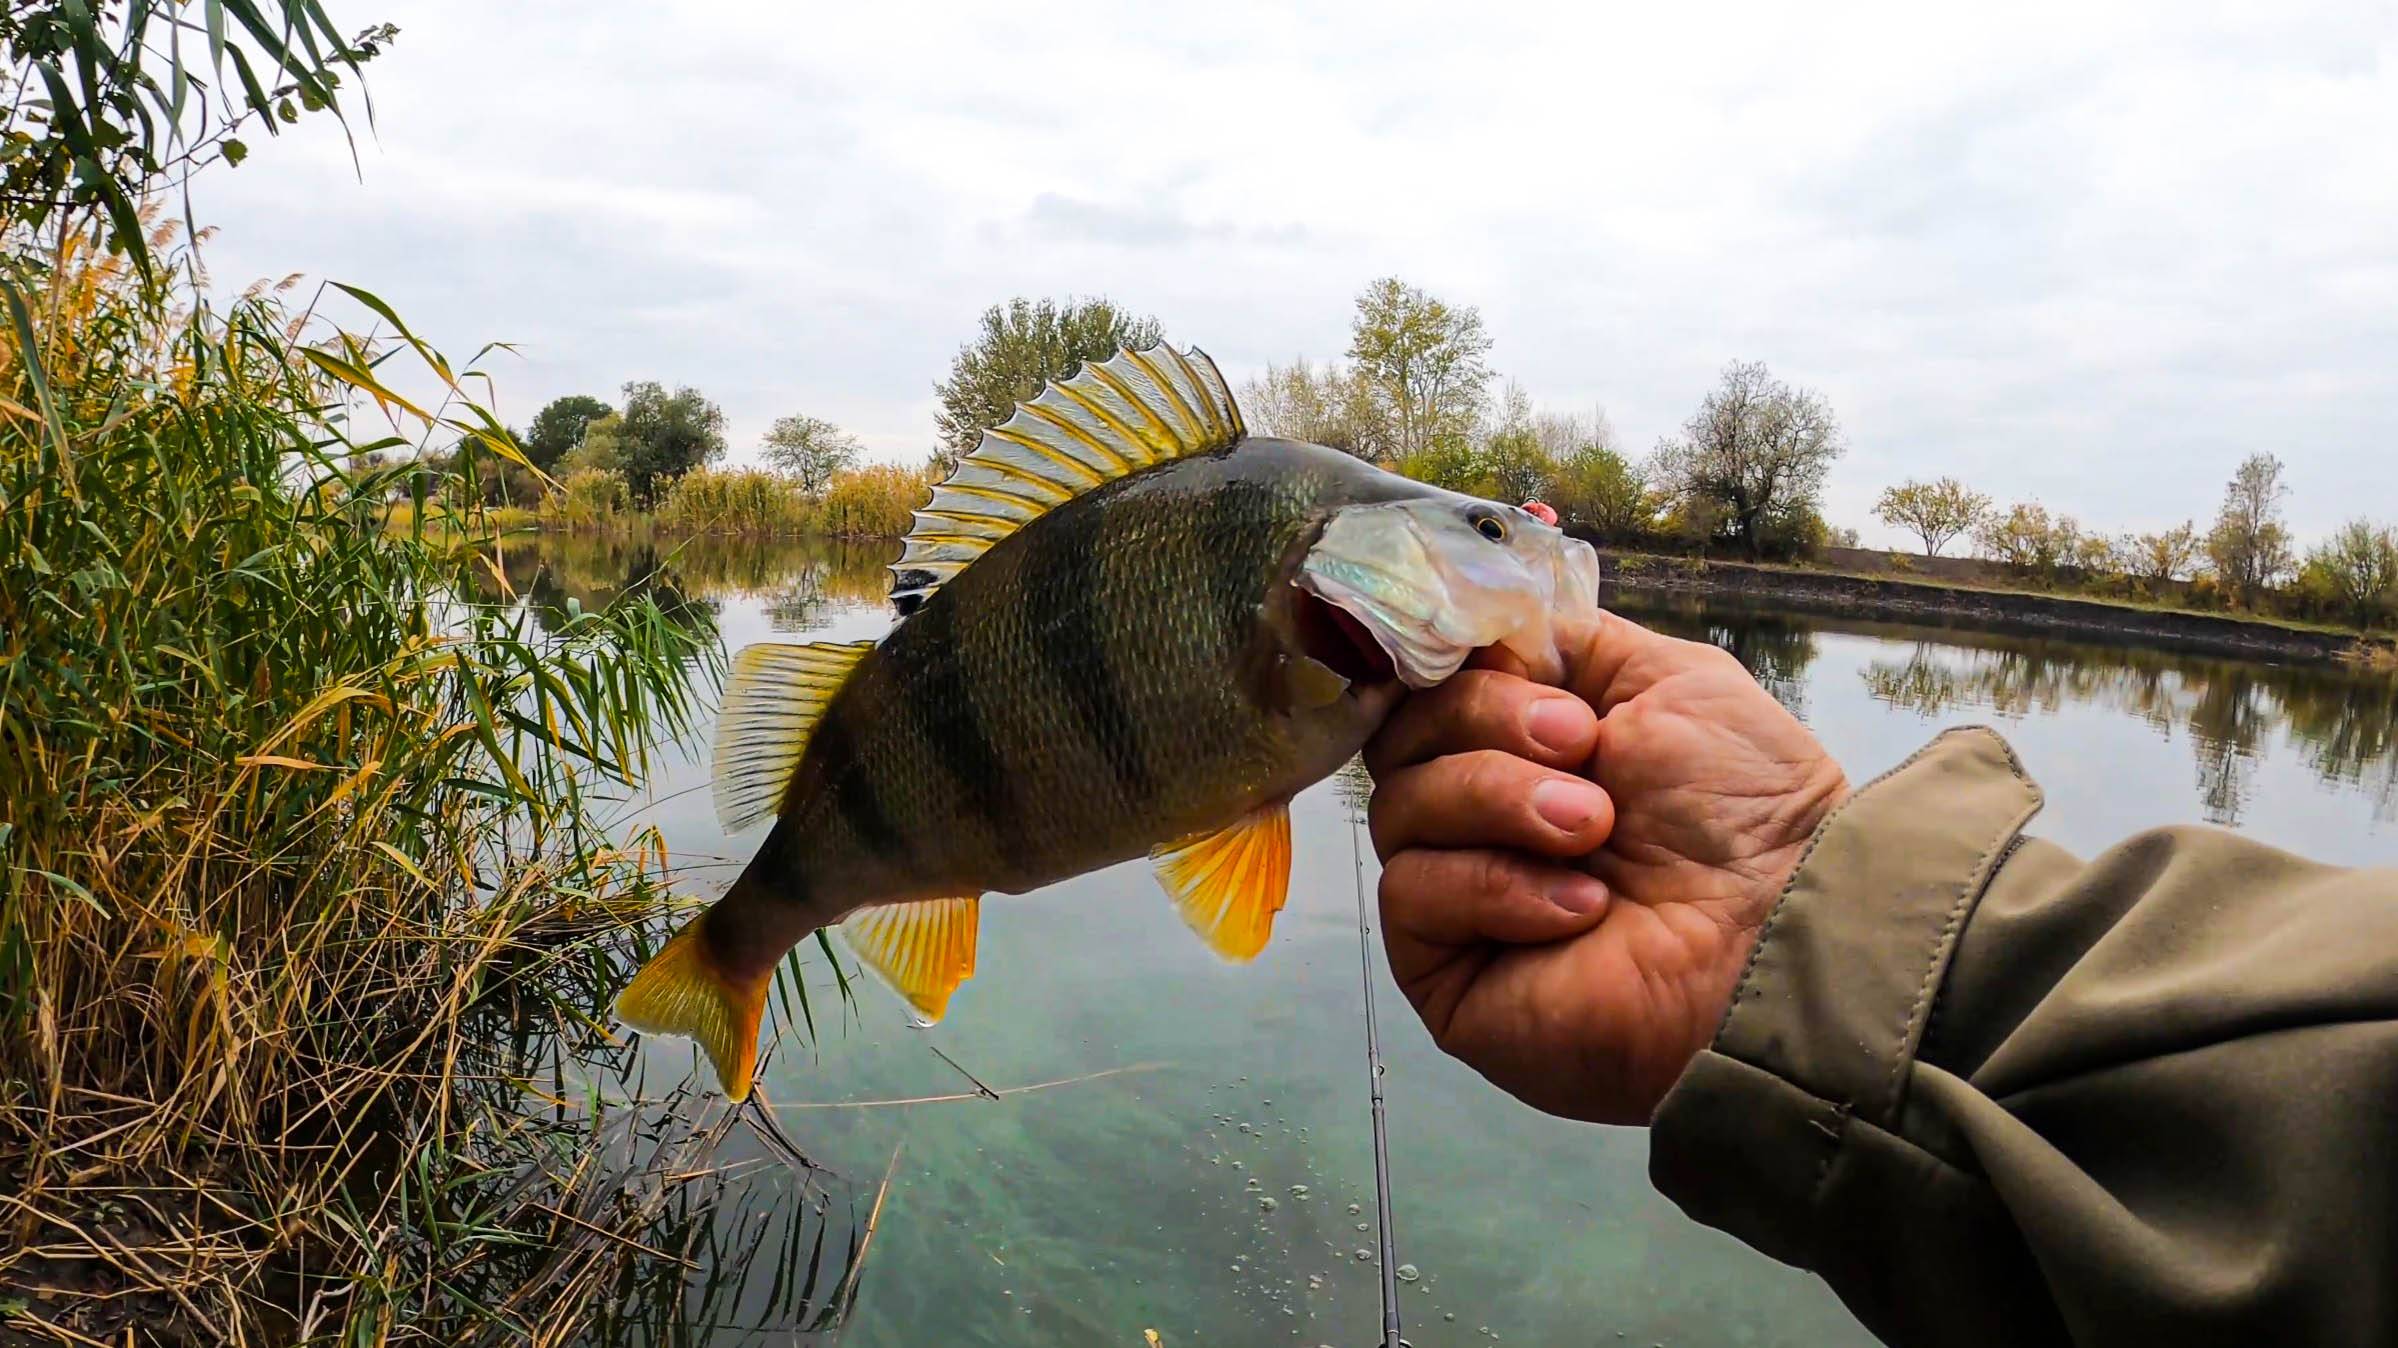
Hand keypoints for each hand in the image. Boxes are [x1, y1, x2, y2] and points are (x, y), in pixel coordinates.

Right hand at [1365, 608, 1848, 1123]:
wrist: (1773, 927)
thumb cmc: (1740, 804)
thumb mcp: (1665, 676)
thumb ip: (1561, 640)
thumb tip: (1473, 627)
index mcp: (1526, 743)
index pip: (1428, 684)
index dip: (1447, 662)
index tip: (1501, 655)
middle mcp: (1481, 814)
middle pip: (1402, 736)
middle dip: (1487, 720)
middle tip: (1582, 748)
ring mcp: (1457, 893)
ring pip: (1399, 806)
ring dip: (1499, 801)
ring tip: (1594, 829)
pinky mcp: (1442, 969)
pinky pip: (1411, 891)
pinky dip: (1494, 884)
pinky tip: (1581, 907)